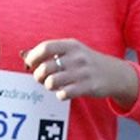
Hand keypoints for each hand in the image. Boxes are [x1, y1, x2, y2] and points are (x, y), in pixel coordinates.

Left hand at [24, 39, 138, 107]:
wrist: (115, 74)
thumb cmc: (86, 63)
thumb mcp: (71, 52)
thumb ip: (49, 53)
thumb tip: (23, 54)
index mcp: (71, 45)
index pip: (45, 48)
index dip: (33, 57)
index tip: (30, 64)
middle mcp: (77, 57)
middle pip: (45, 68)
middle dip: (38, 76)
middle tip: (42, 78)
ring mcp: (83, 72)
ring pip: (52, 82)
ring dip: (48, 86)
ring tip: (53, 85)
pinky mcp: (88, 87)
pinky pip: (64, 94)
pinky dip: (60, 95)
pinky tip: (65, 92)